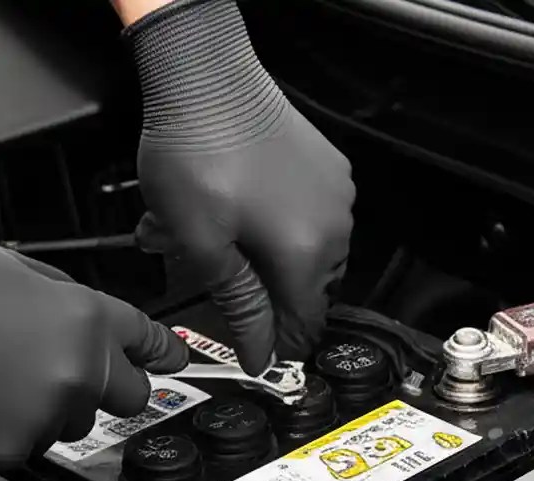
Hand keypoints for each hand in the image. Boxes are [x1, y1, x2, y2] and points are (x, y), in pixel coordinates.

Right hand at [0, 237, 188, 469]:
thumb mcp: (13, 266)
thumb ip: (61, 297)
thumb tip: (75, 313)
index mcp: (83, 317)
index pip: (147, 341)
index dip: (162, 351)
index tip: (173, 361)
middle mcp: (75, 370)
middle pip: (127, 396)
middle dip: (106, 384)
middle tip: (66, 372)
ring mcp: (43, 415)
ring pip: (70, 424)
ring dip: (48, 408)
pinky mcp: (6, 451)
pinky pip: (24, 446)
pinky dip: (5, 430)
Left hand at [126, 0, 354, 375]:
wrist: (206, 74)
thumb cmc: (198, 149)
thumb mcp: (202, 244)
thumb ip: (238, 304)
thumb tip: (260, 352)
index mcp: (307, 254)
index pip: (303, 326)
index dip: (272, 343)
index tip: (249, 345)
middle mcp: (335, 226)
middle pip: (302, 290)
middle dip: (255, 291)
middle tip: (204, 273)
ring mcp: (334, 193)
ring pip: (300, 251)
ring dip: (256, 254)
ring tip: (201, 233)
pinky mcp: (325, 167)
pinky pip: (304, 214)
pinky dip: (268, 221)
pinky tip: (225, 206)